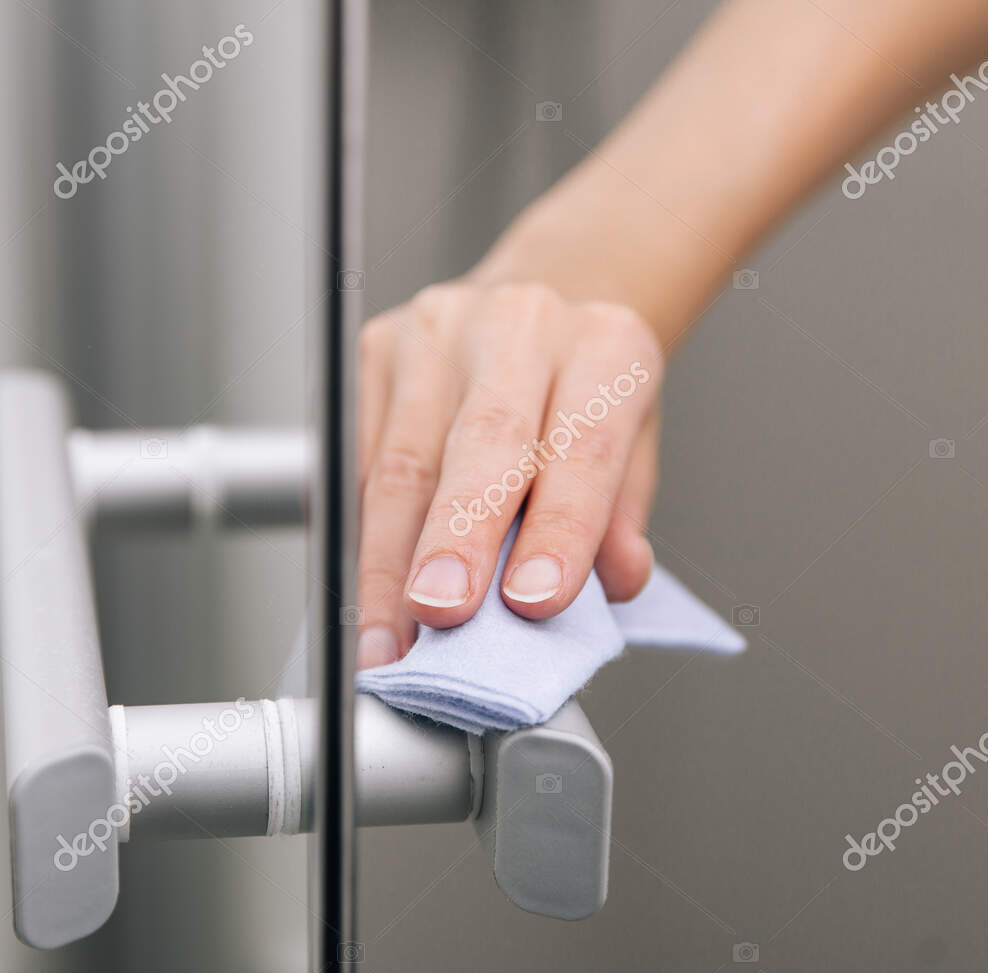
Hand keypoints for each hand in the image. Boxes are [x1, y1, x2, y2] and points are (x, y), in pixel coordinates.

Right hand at [354, 280, 664, 669]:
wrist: (537, 318)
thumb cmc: (582, 398)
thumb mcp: (631, 452)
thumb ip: (621, 520)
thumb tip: (616, 580)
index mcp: (603, 345)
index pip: (582, 446)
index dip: (559, 529)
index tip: (533, 603)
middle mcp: (519, 325)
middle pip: (482, 442)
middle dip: (456, 539)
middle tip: (441, 614)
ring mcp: (438, 332)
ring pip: (402, 462)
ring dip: (389, 564)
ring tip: (389, 639)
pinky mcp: (375, 352)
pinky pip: (357, 460)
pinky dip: (358, 540)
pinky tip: (362, 595)